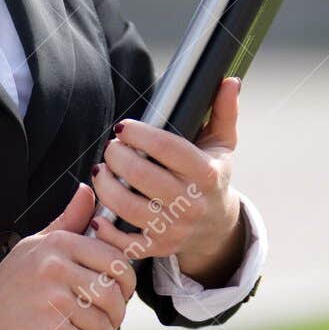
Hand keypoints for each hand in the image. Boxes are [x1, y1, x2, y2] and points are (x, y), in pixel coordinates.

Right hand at [0, 183, 137, 329]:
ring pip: (104, 322)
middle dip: (119, 312)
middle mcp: (56, 268)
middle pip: (114, 293)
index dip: (127, 281)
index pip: (116, 260)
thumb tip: (88, 189)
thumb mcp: (36, 244)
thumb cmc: (10, 281)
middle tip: (111, 318)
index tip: (120, 292)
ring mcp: (53, 300)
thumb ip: (68, 219)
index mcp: (59, 244)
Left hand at [88, 77, 246, 286]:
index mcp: (207, 174)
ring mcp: (175, 229)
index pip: (167, 148)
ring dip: (106, 185)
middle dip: (117, 157)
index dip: (139, 134)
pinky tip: (98, 210)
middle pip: (142, 176)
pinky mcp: (158, 248)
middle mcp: (192, 204)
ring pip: (128, 207)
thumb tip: (230, 81)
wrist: (215, 225)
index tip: (124, 127)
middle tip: (110, 148)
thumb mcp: (222, 144)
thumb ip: (224, 111)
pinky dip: (106, 228)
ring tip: (102, 170)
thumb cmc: (212, 175)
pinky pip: (124, 242)